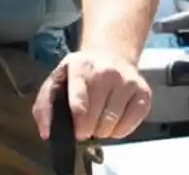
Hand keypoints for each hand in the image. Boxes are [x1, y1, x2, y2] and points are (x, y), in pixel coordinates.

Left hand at [32, 50, 150, 141]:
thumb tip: (46, 133)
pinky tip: (114, 120)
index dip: (77, 125)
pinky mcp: (144, 92)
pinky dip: (120, 130)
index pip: (79, 105)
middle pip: (96, 120)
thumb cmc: (81, 73)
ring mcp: (128, 81)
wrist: (111, 54)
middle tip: (86, 124)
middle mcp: (107, 72)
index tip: (76, 132)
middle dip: (88, 129)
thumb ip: (44, 107)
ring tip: (99, 120)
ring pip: (112, 125)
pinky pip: (130, 126)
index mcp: (81, 67)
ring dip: (103, 131)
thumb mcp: (57, 81)